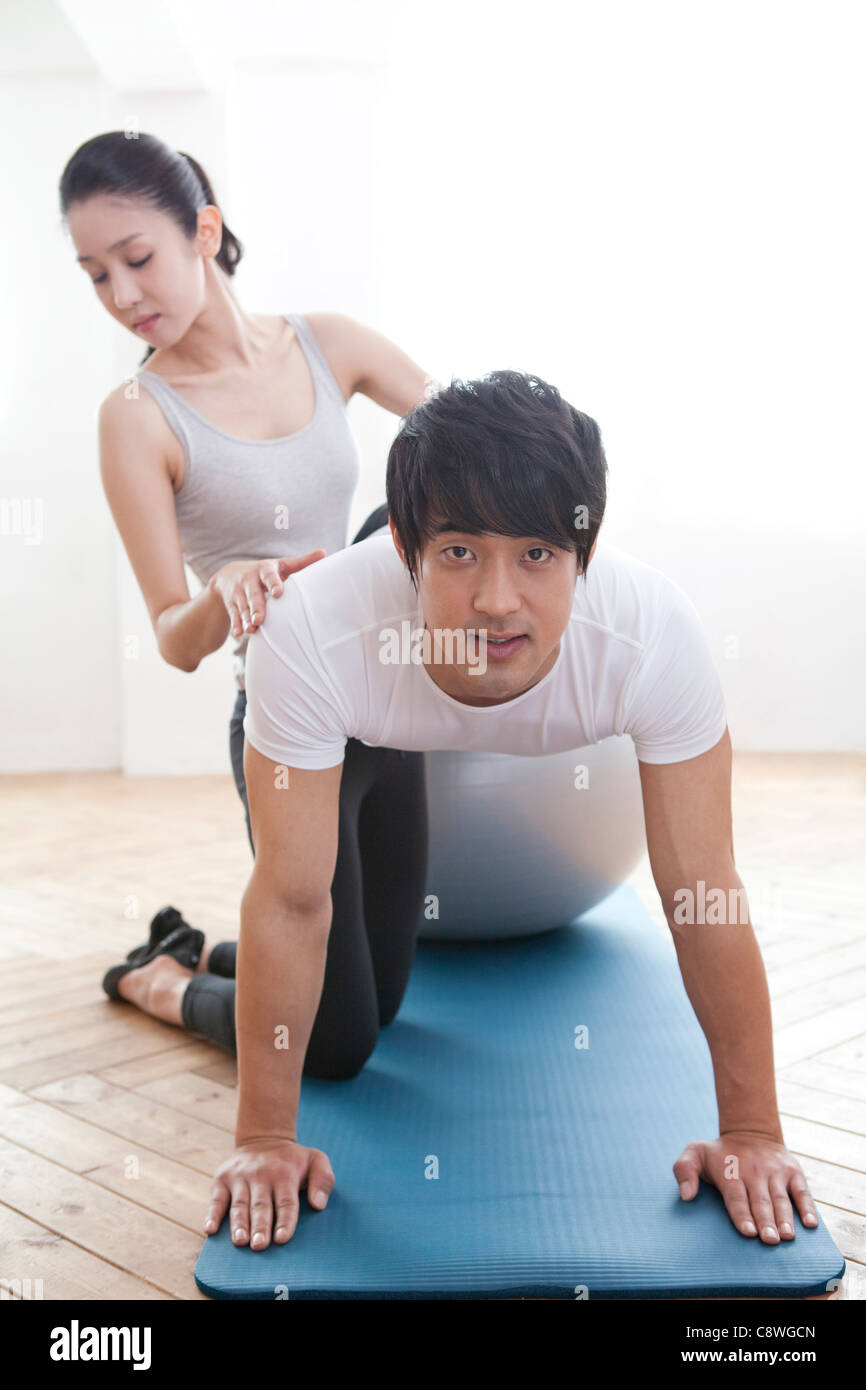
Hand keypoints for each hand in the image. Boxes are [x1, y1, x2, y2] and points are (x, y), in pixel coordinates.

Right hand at [204, 1136, 335, 1249]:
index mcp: (285, 1174)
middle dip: (260, 1226)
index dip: (285, 1220)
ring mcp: (240, 1177)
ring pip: (239, 1204)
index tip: (282, 1238)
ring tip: (240, 1241)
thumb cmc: (293, 1160)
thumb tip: (318, 1205)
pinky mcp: (222, 1179)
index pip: (286, 1202)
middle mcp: (261, 1175)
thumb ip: (323, 1180)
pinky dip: (212, 1214)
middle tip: (260, 1245)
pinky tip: (210, 1229)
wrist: (263, 1139)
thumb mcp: (316, 1160)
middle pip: (261, 1205)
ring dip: (239, 1223)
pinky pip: (216, 1198)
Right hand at [209, 552, 326, 637]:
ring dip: (246, 619)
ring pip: (242, 607)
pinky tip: (239, 633)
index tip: (278, 593)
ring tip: (251, 630)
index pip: (268, 575)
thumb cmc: (265, 573)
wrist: (229, 575)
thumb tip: (324, 553)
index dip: (273, 583)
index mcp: (264, 570)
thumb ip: (301, 562)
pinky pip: (233, 615)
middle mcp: (249, 580)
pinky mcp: (231, 604)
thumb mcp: (281, 565)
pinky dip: (236, 625)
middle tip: (259, 620)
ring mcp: (238, 593)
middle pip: (253, 594)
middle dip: (256, 607)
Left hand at [673, 1131, 819, 1241]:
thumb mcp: (695, 1153)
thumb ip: (684, 1171)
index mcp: (730, 1172)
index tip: (748, 1232)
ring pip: (781, 1198)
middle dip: (766, 1221)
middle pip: (760, 1200)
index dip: (742, 1214)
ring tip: (788, 1236)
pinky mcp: (793, 1172)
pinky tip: (810, 1223)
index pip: (736, 1196)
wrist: (750, 1131)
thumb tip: (686, 1196)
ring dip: (785, 1217)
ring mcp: (775, 1172)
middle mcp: (754, 1172)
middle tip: (770, 1240)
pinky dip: (807, 1206)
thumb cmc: (719, 1153)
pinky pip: (802, 1190)